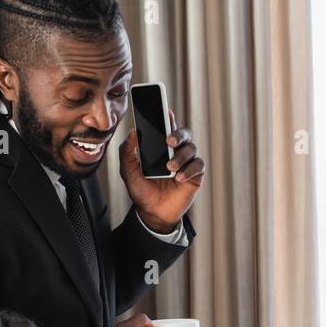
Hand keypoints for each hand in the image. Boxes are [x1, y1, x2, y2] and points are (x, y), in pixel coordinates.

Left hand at [119, 108, 204, 232]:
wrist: (152, 214)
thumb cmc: (142, 191)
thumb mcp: (128, 171)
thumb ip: (127, 152)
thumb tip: (132, 132)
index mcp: (160, 147)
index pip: (166, 127)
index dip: (168, 118)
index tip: (165, 112)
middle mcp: (176, 151)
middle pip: (184, 134)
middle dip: (178, 134)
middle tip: (169, 141)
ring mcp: (187, 163)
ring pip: (191, 149)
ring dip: (181, 156)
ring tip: (170, 167)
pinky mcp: (195, 176)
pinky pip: (198, 166)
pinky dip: (190, 169)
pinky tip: (179, 177)